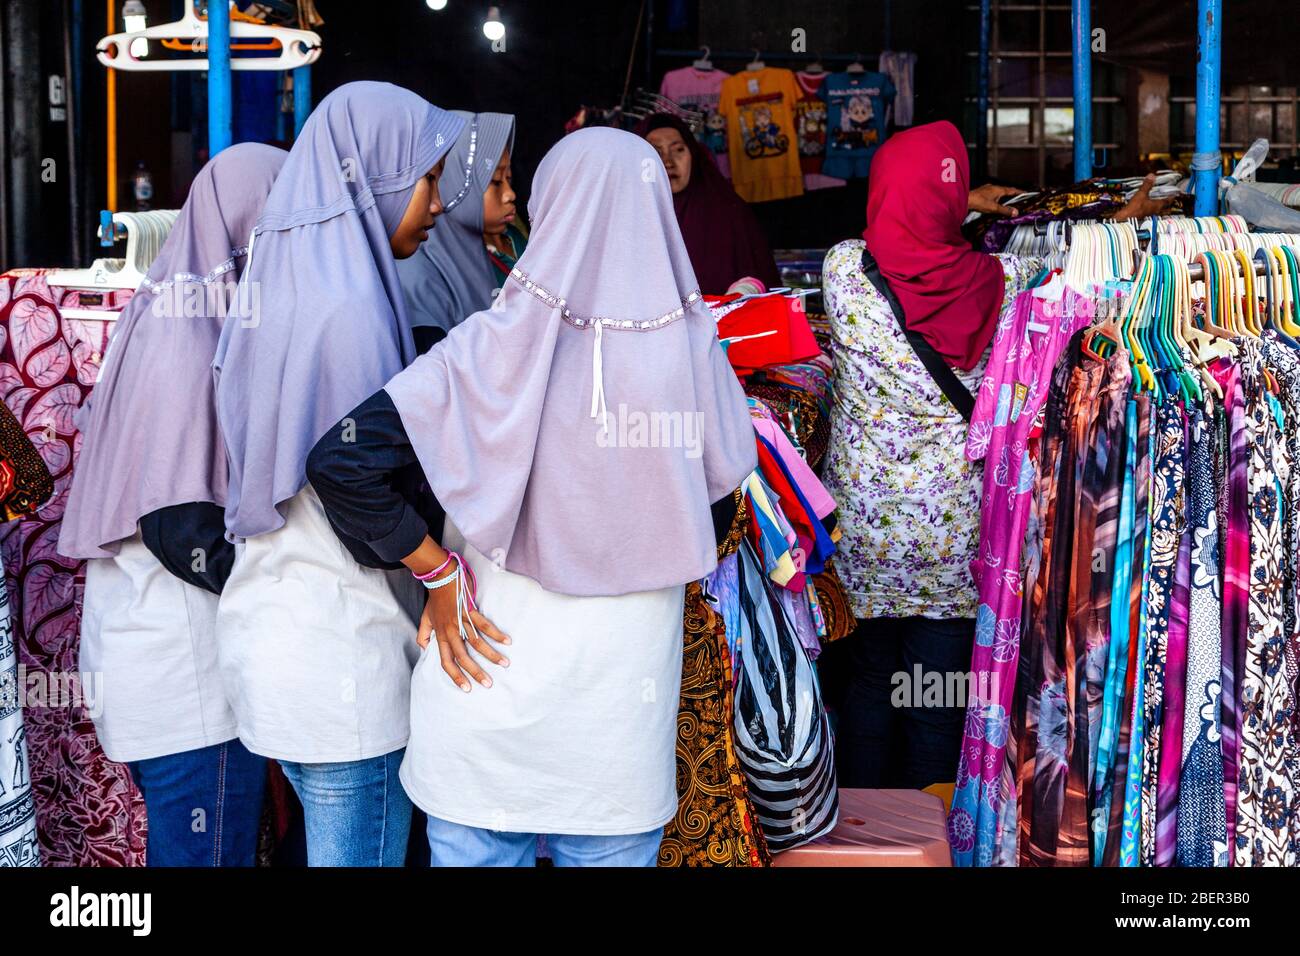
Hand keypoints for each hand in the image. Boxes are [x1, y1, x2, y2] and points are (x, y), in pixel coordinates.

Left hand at [416, 571, 510, 692]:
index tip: (467, 688)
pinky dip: (496, 633)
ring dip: (490, 655)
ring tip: (504, 664)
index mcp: (440, 636)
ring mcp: (461, 621)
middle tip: (489, 684)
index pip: (447, 661)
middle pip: (463, 657)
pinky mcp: (470, 610)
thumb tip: (424, 648)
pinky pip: (484, 625)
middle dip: (476, 672)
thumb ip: (423, 635)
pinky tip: (506, 641)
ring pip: (476, 643)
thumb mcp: (424, 618)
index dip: (456, 676)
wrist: (439, 577)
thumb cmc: (434, 598)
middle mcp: (450, 632)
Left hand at [968, 183, 1021, 216]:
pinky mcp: (982, 192)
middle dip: (1013, 193)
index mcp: (999, 189)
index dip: (1020, 192)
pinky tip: (995, 201)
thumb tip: (1015, 212)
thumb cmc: (979, 202)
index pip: (1012, 190)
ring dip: (1004, 195)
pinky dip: (997, 197)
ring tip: (1008, 200)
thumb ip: (1005, 210)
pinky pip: (993, 193)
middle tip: (1018, 197)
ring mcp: (987, 189)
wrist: (965, 200)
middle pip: (1006, 190)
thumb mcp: (994, 208)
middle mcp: (994, 187)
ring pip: (999, 191)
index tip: (1026, 193)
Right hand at [1110, 173, 1176, 221]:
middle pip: (1164, 206)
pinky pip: (1151, 210)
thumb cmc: (1135, 208)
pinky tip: (1147, 204)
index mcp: (1157, 205)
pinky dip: (1151, 206)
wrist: (1125, 219)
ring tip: (1158, 200)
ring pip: (1158, 209)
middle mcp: (1155, 211)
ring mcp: (1149, 214)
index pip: (1168, 201)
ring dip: (1159, 205)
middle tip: (1168, 197)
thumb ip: (1147, 185)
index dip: (1172, 196)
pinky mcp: (1143, 216)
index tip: (1175, 193)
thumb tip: (1152, 176)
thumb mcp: (1141, 194)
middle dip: (1167, 202)